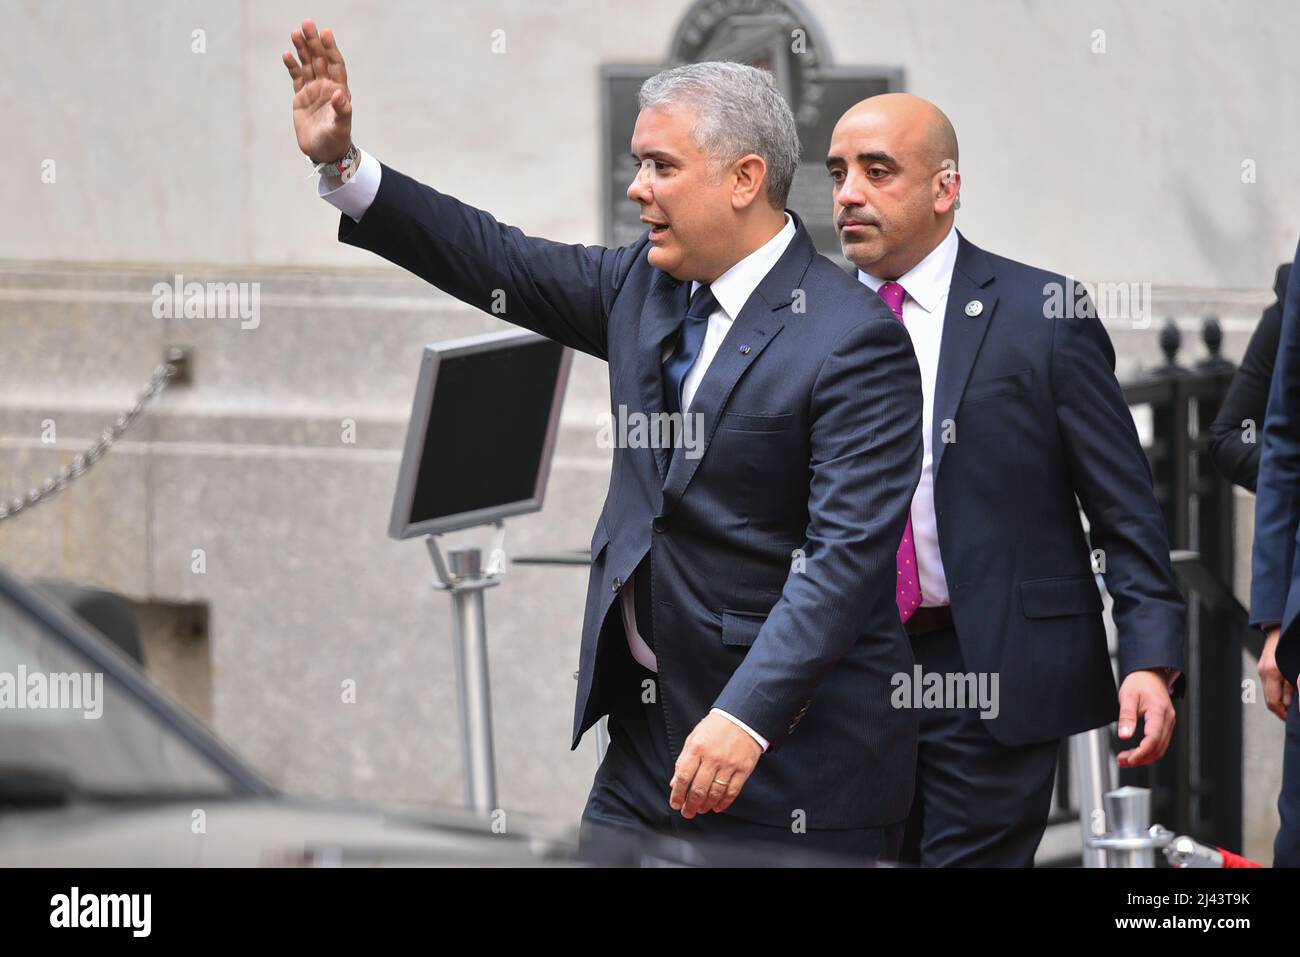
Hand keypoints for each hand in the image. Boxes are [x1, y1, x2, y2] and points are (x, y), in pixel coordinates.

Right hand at [282, 19, 352, 163]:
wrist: (324, 153)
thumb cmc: (336, 140)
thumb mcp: (341, 127)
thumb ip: (342, 110)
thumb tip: (340, 94)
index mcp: (339, 91)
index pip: (335, 64)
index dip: (331, 49)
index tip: (326, 32)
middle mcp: (327, 87)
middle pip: (320, 59)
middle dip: (314, 42)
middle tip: (307, 23)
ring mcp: (314, 91)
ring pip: (307, 65)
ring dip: (302, 49)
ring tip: (295, 32)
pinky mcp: (302, 97)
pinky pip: (297, 77)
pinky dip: (292, 66)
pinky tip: (287, 54)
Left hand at [669, 712, 761, 817]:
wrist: (742, 718)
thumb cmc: (716, 728)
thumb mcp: (694, 738)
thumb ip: (683, 761)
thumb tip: (674, 783)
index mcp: (697, 748)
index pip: (684, 777)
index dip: (678, 794)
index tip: (675, 804)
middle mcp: (712, 757)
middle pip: (698, 789)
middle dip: (690, 805)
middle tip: (687, 812)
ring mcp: (729, 764)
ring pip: (715, 793)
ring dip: (706, 805)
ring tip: (701, 809)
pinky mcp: (743, 769)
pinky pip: (732, 791)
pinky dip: (723, 802)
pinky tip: (717, 806)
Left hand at [1116, 668, 1176, 767]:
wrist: (1150, 674)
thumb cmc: (1140, 682)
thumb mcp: (1128, 697)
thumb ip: (1126, 717)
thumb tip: (1124, 736)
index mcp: (1159, 711)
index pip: (1153, 739)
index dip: (1141, 753)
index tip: (1129, 759)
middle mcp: (1168, 719)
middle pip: (1158, 747)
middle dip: (1141, 758)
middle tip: (1123, 762)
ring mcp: (1168, 723)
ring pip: (1160, 748)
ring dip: (1144, 757)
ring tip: (1126, 760)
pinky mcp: (1165, 725)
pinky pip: (1159, 742)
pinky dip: (1148, 751)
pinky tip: (1135, 753)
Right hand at [1259, 626, 1294, 720]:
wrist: (1282, 626)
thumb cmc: (1292, 647)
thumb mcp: (1296, 669)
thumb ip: (1293, 686)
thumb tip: (1290, 703)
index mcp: (1272, 672)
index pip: (1274, 702)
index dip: (1283, 715)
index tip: (1294, 720)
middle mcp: (1264, 672)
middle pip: (1270, 700)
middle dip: (1283, 710)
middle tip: (1295, 716)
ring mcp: (1262, 668)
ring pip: (1270, 693)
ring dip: (1282, 701)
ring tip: (1295, 704)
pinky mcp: (1263, 666)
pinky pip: (1270, 685)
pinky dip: (1279, 692)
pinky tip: (1290, 693)